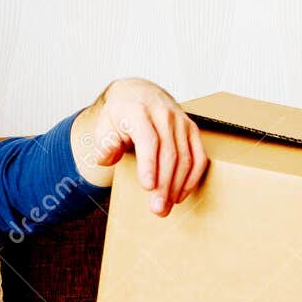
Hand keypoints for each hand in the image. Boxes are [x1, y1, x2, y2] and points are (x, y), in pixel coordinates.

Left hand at [72, 78, 208, 215]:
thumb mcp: (103, 125)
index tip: (147, 187)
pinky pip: (198, 156)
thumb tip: (108, 157)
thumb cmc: (119, 115)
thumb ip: (103, 143)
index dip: (149, 165)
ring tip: (166, 207)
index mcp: (138, 112)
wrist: (139, 93)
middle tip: (157, 209)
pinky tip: (180, 194)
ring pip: (185, 157)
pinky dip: (192, 177)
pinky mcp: (192, 130)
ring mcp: (181, 122)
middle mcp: (164, 115)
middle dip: (164, 185)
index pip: (148, 140)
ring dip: (177, 186)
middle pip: (168, 154)